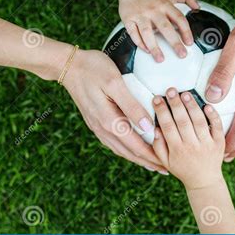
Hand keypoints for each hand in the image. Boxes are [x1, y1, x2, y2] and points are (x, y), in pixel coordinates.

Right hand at [62, 49, 166, 172]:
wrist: (68, 65)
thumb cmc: (94, 69)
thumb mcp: (115, 84)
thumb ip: (131, 106)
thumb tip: (147, 127)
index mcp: (109, 121)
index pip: (135, 146)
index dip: (152, 156)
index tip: (167, 164)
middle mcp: (102, 128)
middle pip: (129, 152)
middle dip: (147, 161)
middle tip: (165, 169)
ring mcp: (97, 126)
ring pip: (120, 149)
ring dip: (137, 157)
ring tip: (152, 162)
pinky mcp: (95, 121)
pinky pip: (113, 141)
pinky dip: (126, 149)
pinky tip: (132, 148)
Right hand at [118, 0, 199, 61]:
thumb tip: (197, 7)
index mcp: (165, 4)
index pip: (178, 18)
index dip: (185, 31)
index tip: (189, 43)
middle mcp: (153, 10)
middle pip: (165, 28)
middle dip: (174, 42)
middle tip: (181, 54)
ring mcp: (140, 15)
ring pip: (147, 33)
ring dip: (154, 47)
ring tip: (160, 59)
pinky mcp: (128, 19)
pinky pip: (133, 33)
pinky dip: (140, 43)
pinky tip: (146, 50)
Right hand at [151, 87, 224, 188]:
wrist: (204, 181)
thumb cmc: (182, 168)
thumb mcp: (165, 161)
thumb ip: (158, 146)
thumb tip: (154, 128)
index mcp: (177, 149)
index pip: (167, 126)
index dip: (161, 111)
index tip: (157, 98)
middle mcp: (192, 146)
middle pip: (182, 121)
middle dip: (175, 104)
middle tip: (170, 90)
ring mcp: (206, 144)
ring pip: (198, 121)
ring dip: (192, 106)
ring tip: (185, 94)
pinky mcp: (219, 143)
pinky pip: (216, 127)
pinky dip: (213, 115)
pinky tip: (206, 104)